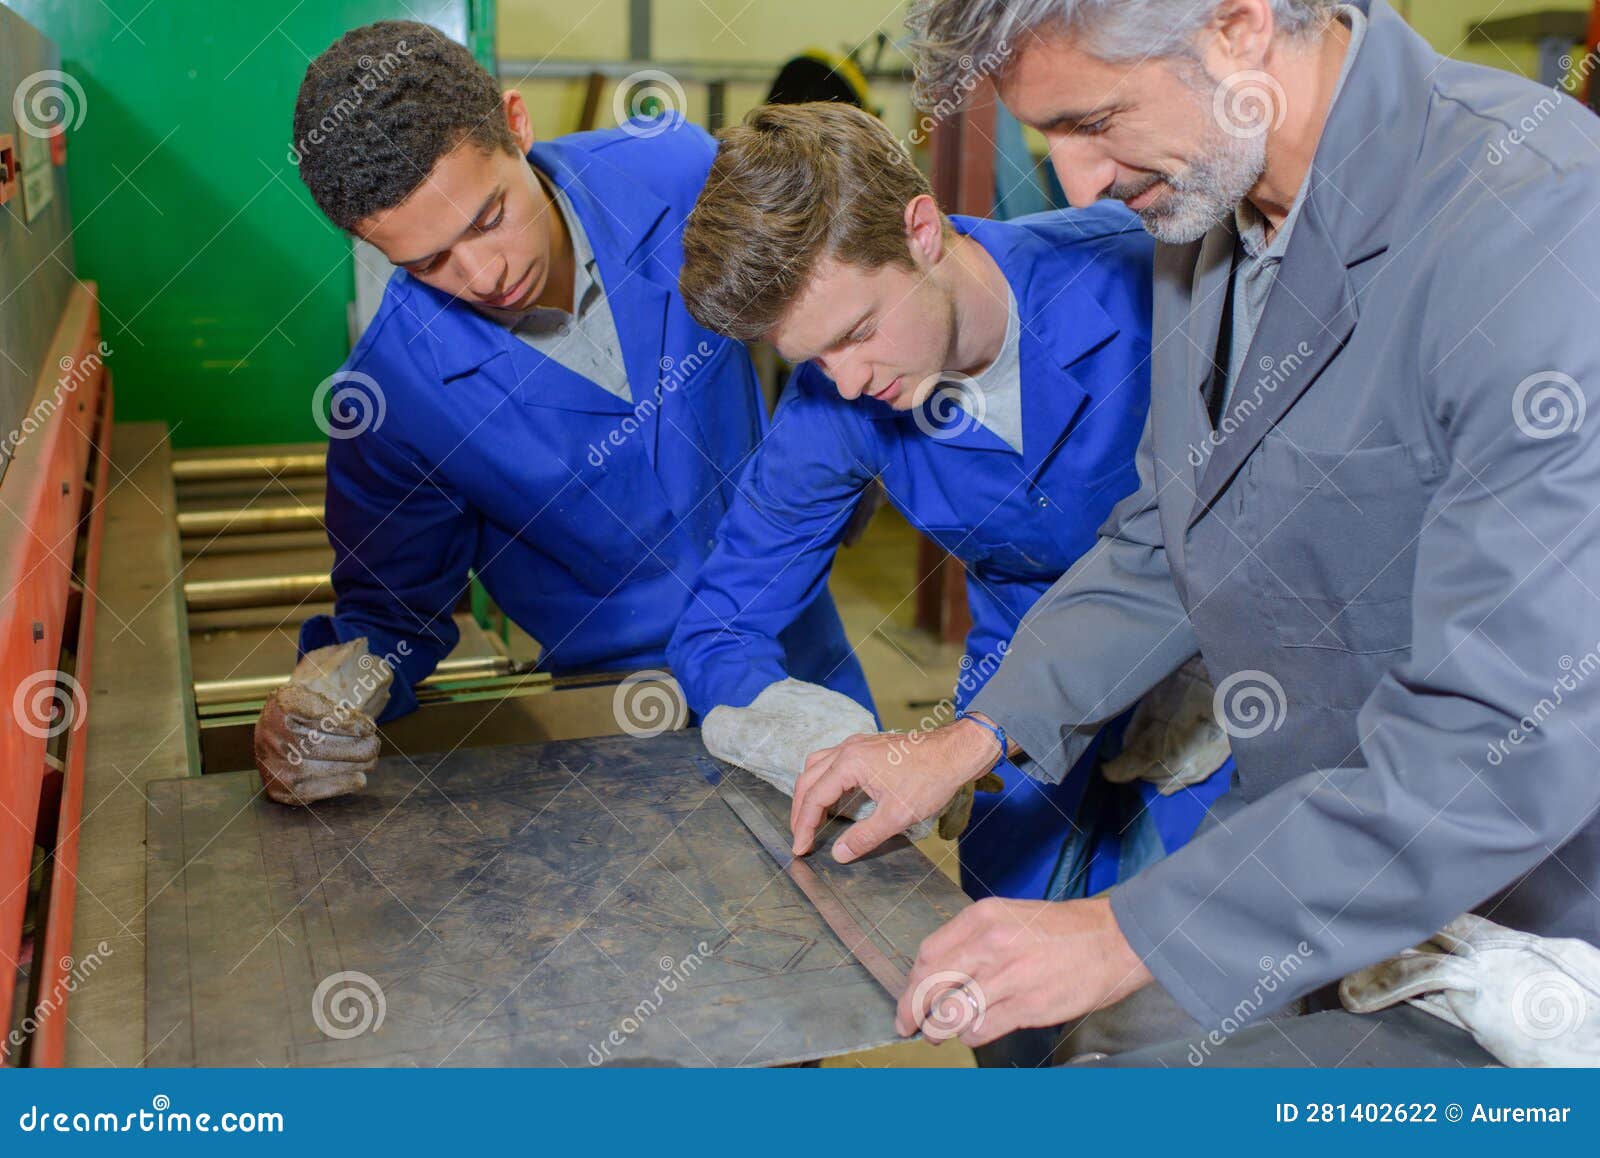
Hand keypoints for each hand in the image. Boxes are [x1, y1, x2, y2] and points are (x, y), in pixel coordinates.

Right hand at [254, 682, 378, 805]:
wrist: (277, 733)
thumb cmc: (310, 708)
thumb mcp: (324, 685)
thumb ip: (347, 677)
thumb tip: (383, 675)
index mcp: (284, 703)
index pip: (319, 716)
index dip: (347, 723)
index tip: (370, 727)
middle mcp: (272, 734)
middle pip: (321, 745)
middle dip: (357, 746)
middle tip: (374, 744)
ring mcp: (274, 763)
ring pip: (323, 768)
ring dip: (355, 764)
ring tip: (370, 757)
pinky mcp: (281, 788)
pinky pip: (316, 790)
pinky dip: (343, 783)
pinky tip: (359, 777)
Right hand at [789, 716, 1001, 861]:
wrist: (956, 753)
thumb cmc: (930, 779)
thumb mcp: (897, 816)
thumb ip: (864, 836)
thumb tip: (839, 853)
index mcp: (849, 763)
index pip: (814, 797)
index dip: (804, 826)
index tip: (800, 848)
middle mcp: (847, 749)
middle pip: (808, 779)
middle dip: (800, 810)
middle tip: (800, 837)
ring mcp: (857, 745)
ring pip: (817, 766)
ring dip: (809, 792)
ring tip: (809, 817)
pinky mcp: (867, 746)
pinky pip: (832, 761)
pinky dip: (824, 781)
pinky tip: (832, 796)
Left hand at [894, 895, 1153, 1047]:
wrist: (1114, 939)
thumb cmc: (1062, 931)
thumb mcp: (1009, 917)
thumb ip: (973, 940)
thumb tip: (938, 973)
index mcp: (982, 917)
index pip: (928, 955)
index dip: (911, 984)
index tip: (908, 999)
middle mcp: (990, 944)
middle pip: (929, 985)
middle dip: (912, 1011)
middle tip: (909, 1026)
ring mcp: (1008, 976)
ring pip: (950, 1014)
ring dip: (942, 1029)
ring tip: (945, 1031)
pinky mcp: (1027, 1006)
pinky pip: (981, 1030)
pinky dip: (973, 1035)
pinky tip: (980, 1029)